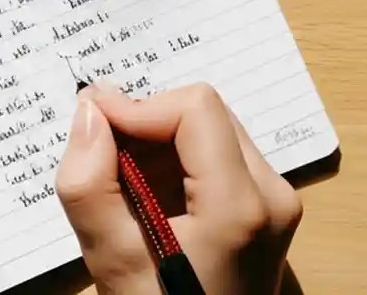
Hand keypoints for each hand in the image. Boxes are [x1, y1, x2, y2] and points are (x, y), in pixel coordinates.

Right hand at [55, 83, 302, 294]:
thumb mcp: (113, 260)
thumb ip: (90, 182)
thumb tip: (89, 111)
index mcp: (241, 205)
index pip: (194, 107)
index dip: (136, 107)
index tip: (91, 123)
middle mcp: (273, 195)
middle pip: (205, 114)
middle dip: (146, 125)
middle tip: (103, 159)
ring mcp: (276, 204)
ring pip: (211, 132)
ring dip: (159, 145)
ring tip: (124, 187)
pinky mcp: (268, 212)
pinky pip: (220, 158)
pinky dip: (177, 164)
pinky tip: (150, 202)